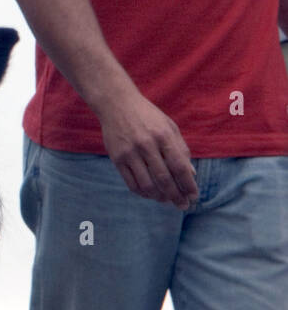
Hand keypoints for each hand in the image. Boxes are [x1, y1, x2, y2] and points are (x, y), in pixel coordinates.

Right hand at [97, 89, 198, 208]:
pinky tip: (149, 193)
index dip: (188, 185)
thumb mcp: (169, 126)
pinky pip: (131, 183)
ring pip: (147, 184)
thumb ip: (181, 149)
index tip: (193, 196)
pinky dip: (142, 192)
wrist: (116, 103)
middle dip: (176, 196)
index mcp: (163, 135)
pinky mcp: (116, 157)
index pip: (179, 167)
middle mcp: (146, 144)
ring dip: (159, 197)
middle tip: (182, 205)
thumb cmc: (147, 116)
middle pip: (164, 179)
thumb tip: (191, 175)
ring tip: (166, 200)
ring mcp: (129, 152)